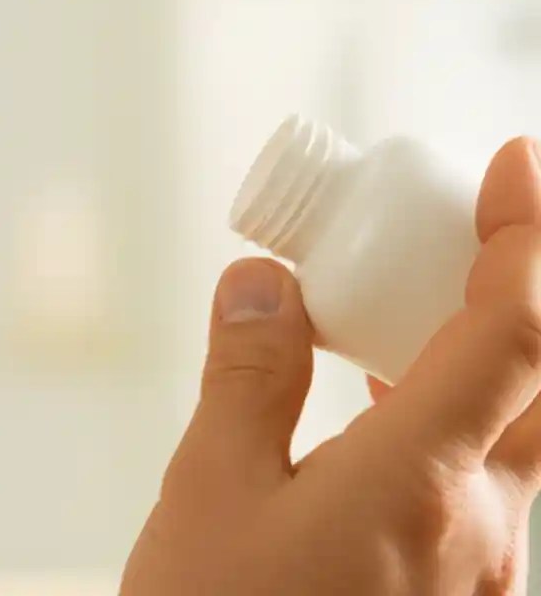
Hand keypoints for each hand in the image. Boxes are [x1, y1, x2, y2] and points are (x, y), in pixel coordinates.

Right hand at [121, 138, 540, 594]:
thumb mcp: (207, 492)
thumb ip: (247, 376)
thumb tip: (263, 286)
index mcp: (420, 484)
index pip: (517, 330)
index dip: (528, 233)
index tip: (514, 163)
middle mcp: (479, 524)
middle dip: (514, 280)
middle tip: (450, 228)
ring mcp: (479, 564)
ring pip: (517, 426)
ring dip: (476, 348)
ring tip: (396, 307)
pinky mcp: (457, 588)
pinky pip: (481, 474)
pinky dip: (449, 410)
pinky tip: (382, 401)